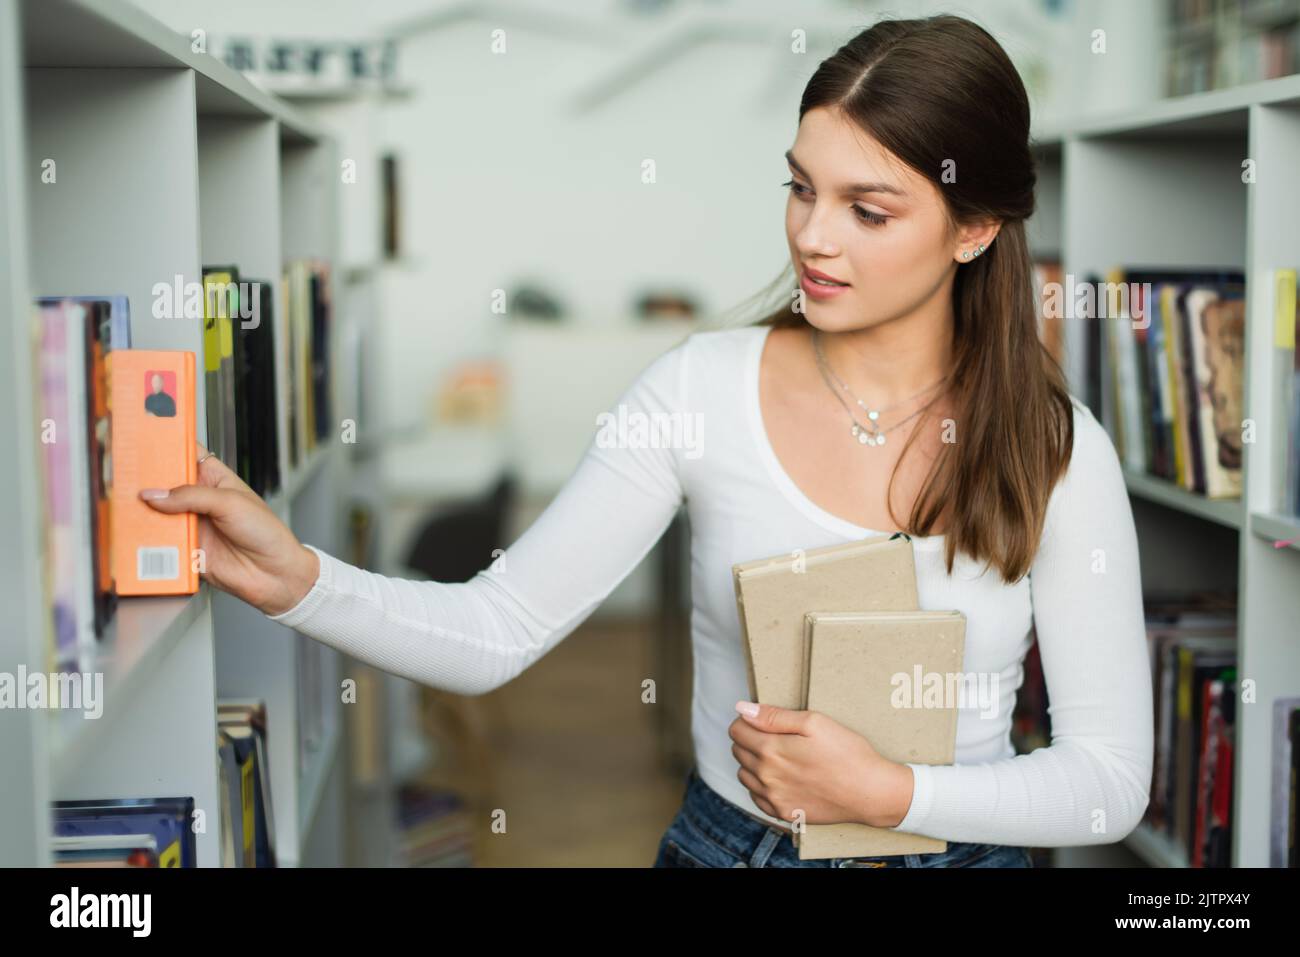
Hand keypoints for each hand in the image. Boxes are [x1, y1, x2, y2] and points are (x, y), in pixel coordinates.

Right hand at [138, 443, 319, 616]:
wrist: (273, 574)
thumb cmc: (265, 532)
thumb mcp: (230, 503)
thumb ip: (191, 496)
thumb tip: (154, 495)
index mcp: (213, 477)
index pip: (184, 453)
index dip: (164, 444)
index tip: (140, 435)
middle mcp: (197, 498)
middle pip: (161, 483)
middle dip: (143, 478)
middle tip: (122, 473)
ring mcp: (188, 523)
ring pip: (154, 512)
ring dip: (140, 510)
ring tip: (121, 502)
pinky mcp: (182, 548)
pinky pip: (157, 542)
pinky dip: (144, 539)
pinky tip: (134, 532)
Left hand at [729, 701, 913, 828]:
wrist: (870, 792)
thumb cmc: (847, 753)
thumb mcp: (814, 722)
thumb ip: (774, 716)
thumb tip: (742, 709)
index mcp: (771, 750)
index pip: (736, 730)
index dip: (748, 720)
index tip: (763, 720)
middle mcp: (766, 776)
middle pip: (738, 751)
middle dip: (750, 739)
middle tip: (776, 736)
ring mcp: (773, 798)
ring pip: (744, 774)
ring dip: (753, 762)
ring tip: (780, 756)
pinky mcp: (782, 813)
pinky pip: (756, 797)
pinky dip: (761, 785)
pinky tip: (781, 778)